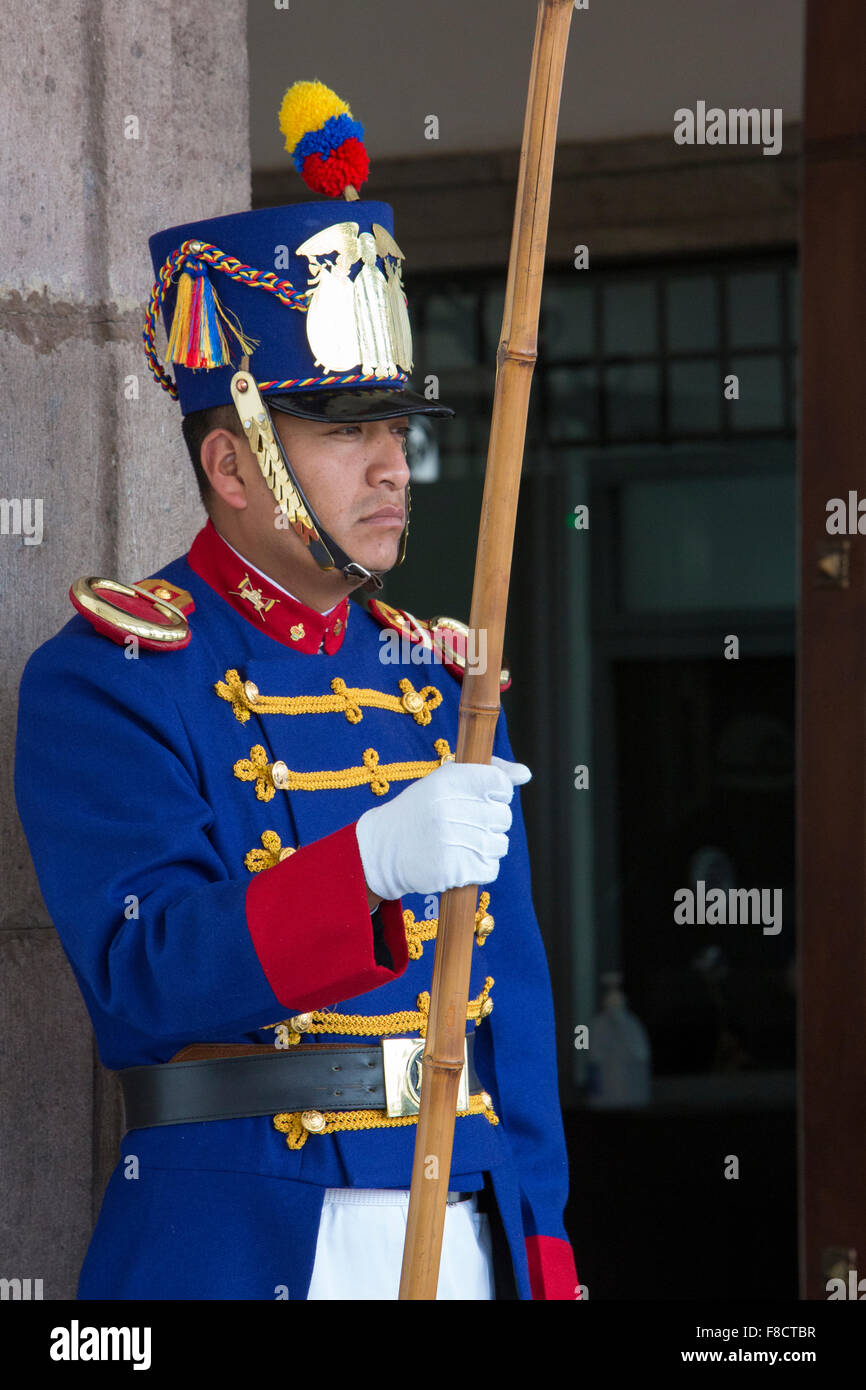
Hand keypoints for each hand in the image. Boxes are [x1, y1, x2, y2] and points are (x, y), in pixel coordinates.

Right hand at [355, 754, 530, 901]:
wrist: (383, 849)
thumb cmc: (421, 811)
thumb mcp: (445, 782)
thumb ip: (487, 773)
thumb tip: (525, 773)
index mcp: (448, 779)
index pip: (499, 782)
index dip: (499, 793)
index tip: (484, 798)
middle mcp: (448, 807)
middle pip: (504, 817)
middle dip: (492, 823)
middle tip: (468, 825)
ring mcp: (449, 840)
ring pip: (500, 845)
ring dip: (488, 848)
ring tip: (464, 844)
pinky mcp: (451, 869)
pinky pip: (490, 869)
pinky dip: (481, 868)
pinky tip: (462, 860)